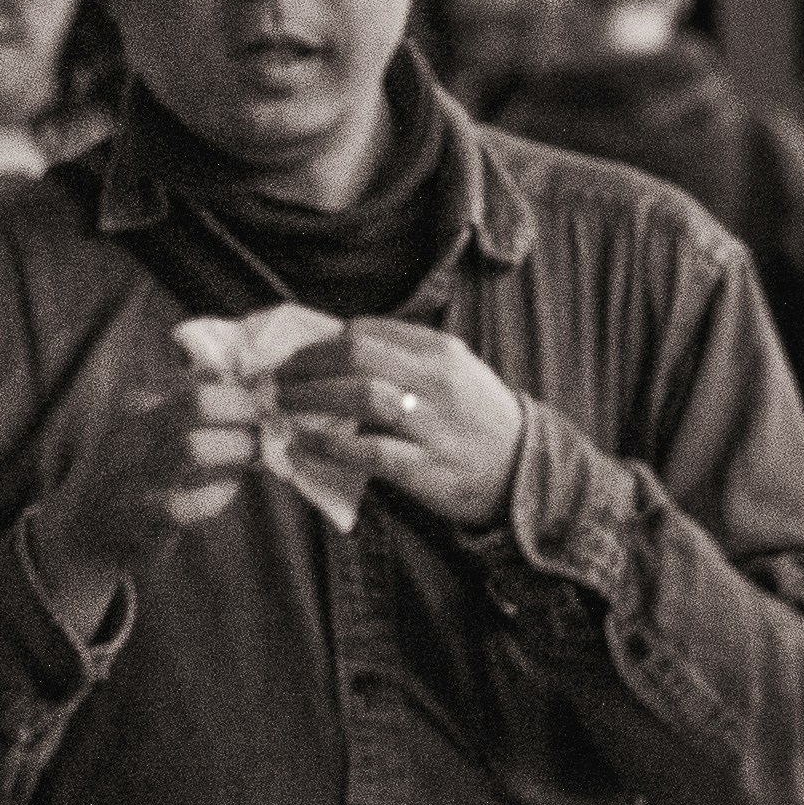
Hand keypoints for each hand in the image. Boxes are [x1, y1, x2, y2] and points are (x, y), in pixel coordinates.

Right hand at [22, 336, 265, 626]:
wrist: (83, 530)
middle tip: (265, 425)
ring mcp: (132, 474)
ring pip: (194, 447)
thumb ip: (183, 400)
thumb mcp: (146, 427)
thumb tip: (234, 375)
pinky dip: (218, 494)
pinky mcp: (140, 516)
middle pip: (195, 402)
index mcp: (134, 406)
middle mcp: (129, 433)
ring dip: (235, 450)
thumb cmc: (130, 473)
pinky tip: (223, 490)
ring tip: (251, 456)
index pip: (194, 379)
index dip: (238, 388)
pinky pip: (190, 501)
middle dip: (242, 411)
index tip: (262, 400)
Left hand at [289, 320, 526, 526]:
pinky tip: (303, 442)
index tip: (293, 357)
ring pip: (360, 395)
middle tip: (276, 379)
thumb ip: (403, 357)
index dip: (320, 342)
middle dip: (306, 364)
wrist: (527, 474)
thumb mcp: (452, 374)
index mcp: (441, 351)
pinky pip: (368, 450)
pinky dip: (328, 444)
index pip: (367, 330)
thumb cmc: (476, 420)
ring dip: (309, 397)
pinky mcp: (428, 467)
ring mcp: (435, 424)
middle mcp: (439, 381)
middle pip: (357, 354)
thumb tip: (331, 349)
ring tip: (282, 405)